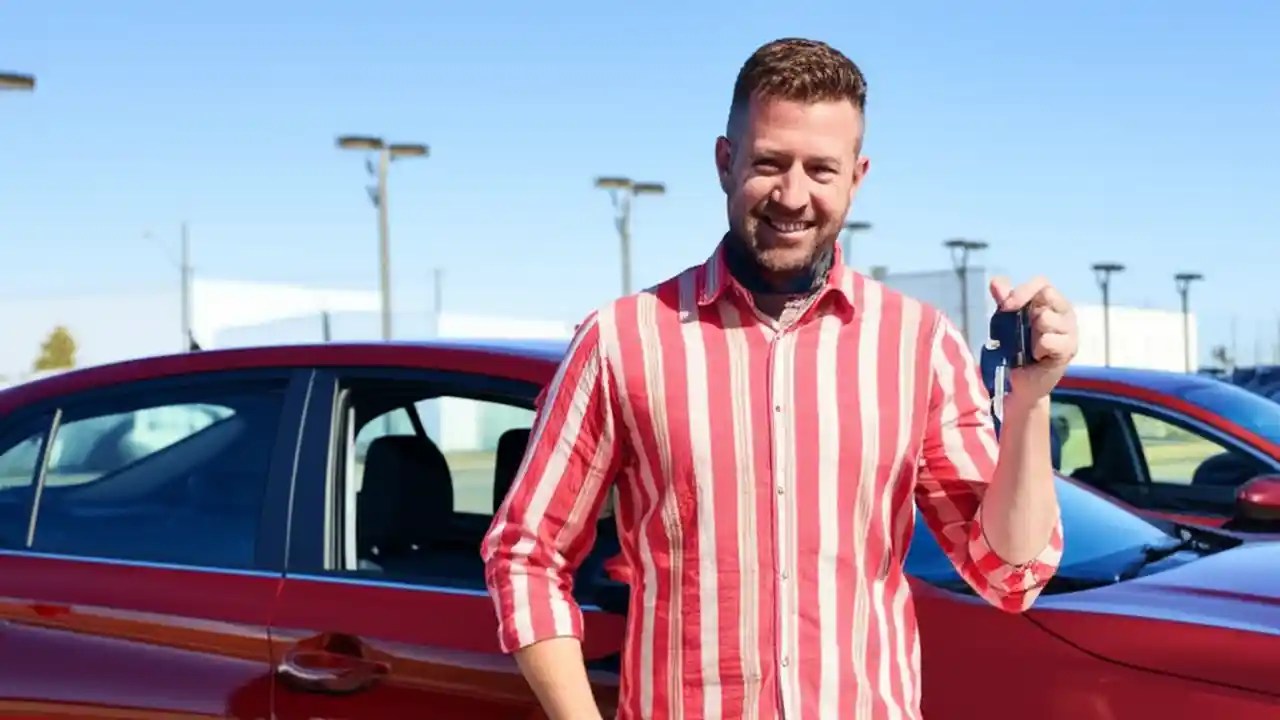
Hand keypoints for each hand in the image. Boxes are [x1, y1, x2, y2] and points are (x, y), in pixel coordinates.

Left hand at [989, 276, 1078, 400]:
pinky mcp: (1069, 349)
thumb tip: (996, 282)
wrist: (1020, 382)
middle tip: (1021, 329)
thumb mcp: (1006, 321)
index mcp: (1050, 302)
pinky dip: (1038, 349)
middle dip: (1028, 311)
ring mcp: (1070, 330)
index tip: (1006, 307)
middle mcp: (1064, 312)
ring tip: (1031, 346)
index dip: (1022, 291)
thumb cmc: (1015, 348)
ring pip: (1047, 318)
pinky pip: (1049, 340)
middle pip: (1048, 294)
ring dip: (1032, 333)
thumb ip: (1005, 301)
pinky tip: (1038, 357)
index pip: (1041, 283)